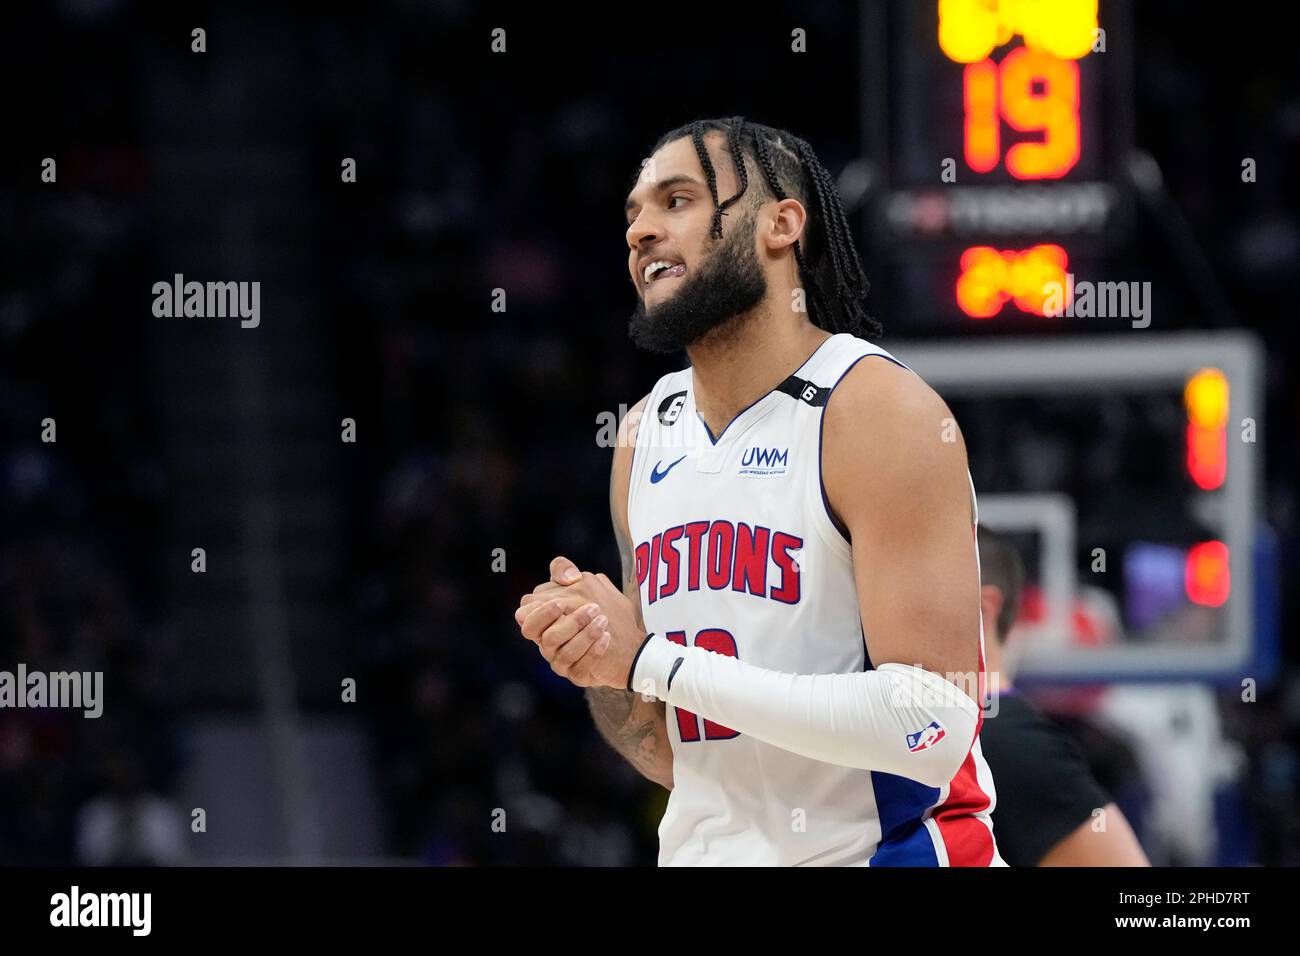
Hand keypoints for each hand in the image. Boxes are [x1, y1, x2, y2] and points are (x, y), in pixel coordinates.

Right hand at [515, 556, 646, 688]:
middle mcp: (548, 643)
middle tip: (590, 608)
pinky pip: (580, 667)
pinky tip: (606, 637)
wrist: (629, 641)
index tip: (562, 602)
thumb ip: (565, 570)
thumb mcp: (586, 583)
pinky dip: (594, 651)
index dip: (540, 611)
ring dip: (584, 633)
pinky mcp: (578, 675)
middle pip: (540, 636)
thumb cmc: (601, 610)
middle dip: (565, 621)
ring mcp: (561, 661)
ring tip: (603, 620)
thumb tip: (568, 577)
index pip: (525, 616)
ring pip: (562, 652)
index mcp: (544, 621)